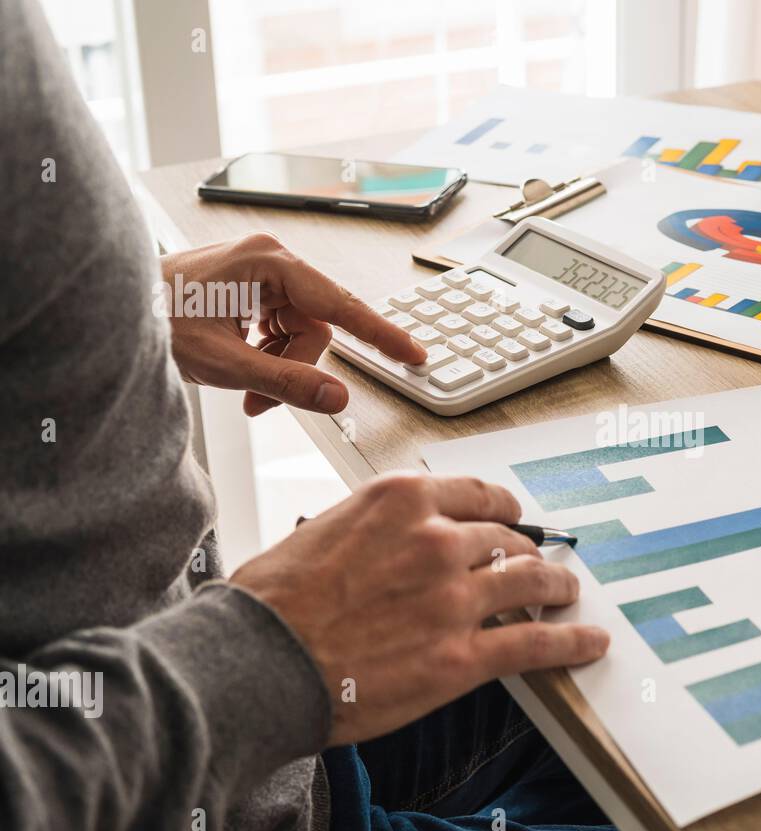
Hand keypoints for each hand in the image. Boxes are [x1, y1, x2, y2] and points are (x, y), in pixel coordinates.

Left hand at [161, 232, 425, 415]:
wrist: (108, 309)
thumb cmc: (151, 320)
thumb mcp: (222, 363)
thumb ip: (285, 382)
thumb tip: (336, 397)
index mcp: (268, 262)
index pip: (340, 304)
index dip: (381, 334)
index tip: (414, 353)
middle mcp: (270, 260)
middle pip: (317, 325)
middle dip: (297, 367)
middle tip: (264, 402)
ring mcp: (261, 272)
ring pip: (301, 332)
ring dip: (280, 366)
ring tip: (246, 390)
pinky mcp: (251, 287)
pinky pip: (282, 328)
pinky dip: (268, 356)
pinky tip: (242, 367)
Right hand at [230, 472, 608, 745]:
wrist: (255, 662)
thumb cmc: (272, 602)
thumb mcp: (324, 531)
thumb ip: (377, 528)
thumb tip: (397, 539)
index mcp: (402, 500)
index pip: (479, 494)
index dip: (505, 509)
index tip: (513, 517)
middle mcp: (437, 539)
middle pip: (509, 539)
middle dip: (528, 552)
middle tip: (538, 564)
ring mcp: (455, 597)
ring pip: (531, 582)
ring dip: (557, 587)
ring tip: (568, 593)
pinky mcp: (462, 655)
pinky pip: (535, 643)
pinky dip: (570, 642)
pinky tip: (588, 642)